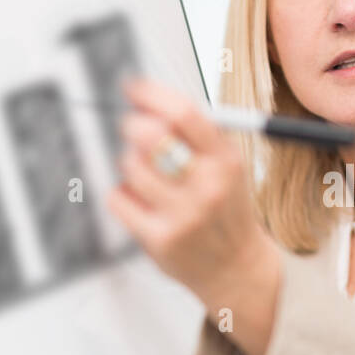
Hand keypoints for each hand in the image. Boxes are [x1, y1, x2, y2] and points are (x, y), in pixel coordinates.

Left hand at [107, 79, 280, 354]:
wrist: (236, 267)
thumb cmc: (224, 209)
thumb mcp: (226, 166)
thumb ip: (195, 135)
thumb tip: (146, 101)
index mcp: (226, 160)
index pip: (184, 113)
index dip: (151, 93)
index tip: (133, 87)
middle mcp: (207, 186)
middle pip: (151, 135)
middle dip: (133, 124)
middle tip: (132, 128)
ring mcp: (183, 214)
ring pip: (130, 165)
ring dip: (129, 163)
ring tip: (145, 175)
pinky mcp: (160, 239)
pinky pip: (118, 198)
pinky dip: (122, 195)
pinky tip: (140, 202)